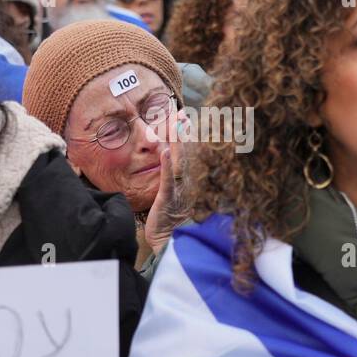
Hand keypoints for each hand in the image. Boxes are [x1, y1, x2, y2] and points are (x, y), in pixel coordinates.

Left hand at [143, 104, 188, 253]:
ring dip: (178, 142)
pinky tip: (166, 151)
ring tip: (176, 124)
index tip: (187, 118)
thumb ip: (176, 180)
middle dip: (184, 133)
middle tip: (181, 113)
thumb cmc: (171, 221)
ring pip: (180, 162)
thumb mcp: (175, 197)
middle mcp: (188, 183)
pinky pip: (168, 180)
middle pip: (188, 153)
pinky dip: (167, 165)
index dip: (188, 136)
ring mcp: (180, 190)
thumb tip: (173, 161)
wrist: (169, 243)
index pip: (190, 154)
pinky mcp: (168, 199)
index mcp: (189, 182)